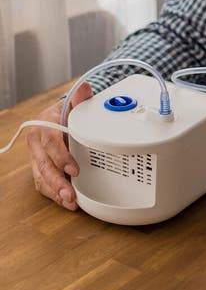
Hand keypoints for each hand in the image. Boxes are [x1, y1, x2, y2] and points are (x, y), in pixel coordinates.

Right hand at [27, 82, 92, 209]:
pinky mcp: (38, 167)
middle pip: (44, 164)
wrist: (59, 117)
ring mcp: (36, 156)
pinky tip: (66, 202)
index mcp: (45, 123)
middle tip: (71, 194)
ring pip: (41, 176)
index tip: (74, 170)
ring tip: (70, 203)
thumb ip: (80, 97)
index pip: (50, 142)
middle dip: (57, 181)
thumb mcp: (74, 103)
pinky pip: (42, 183)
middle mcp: (36, 141)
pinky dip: (53, 194)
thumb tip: (86, 87)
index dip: (61, 157)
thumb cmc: (68, 112)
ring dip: (55, 191)